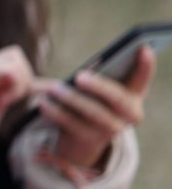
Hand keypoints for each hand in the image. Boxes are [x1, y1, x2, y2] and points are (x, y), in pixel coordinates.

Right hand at [0, 45, 33, 157]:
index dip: (22, 77)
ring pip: (12, 57)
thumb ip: (6, 95)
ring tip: (8, 101)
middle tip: (15, 99)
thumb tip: (36, 87)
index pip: (8, 60)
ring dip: (20, 80)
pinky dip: (14, 85)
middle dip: (24, 76)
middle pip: (13, 54)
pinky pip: (6, 68)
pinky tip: (4, 102)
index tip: (18, 100)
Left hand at [36, 45, 153, 168]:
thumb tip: (84, 72)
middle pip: (117, 99)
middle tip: (79, 76)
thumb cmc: (90, 101)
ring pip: (93, 113)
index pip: (142, 79)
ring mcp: (110, 129)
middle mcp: (128, 114)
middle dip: (99, 87)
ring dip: (71, 99)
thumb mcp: (97, 90)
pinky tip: (43, 103)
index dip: (146, 66)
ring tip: (52, 88)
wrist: (81, 140)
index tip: (143, 48)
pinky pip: (72, 124)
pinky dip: (56, 112)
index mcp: (133, 95)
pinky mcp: (89, 140)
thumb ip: (98, 77)